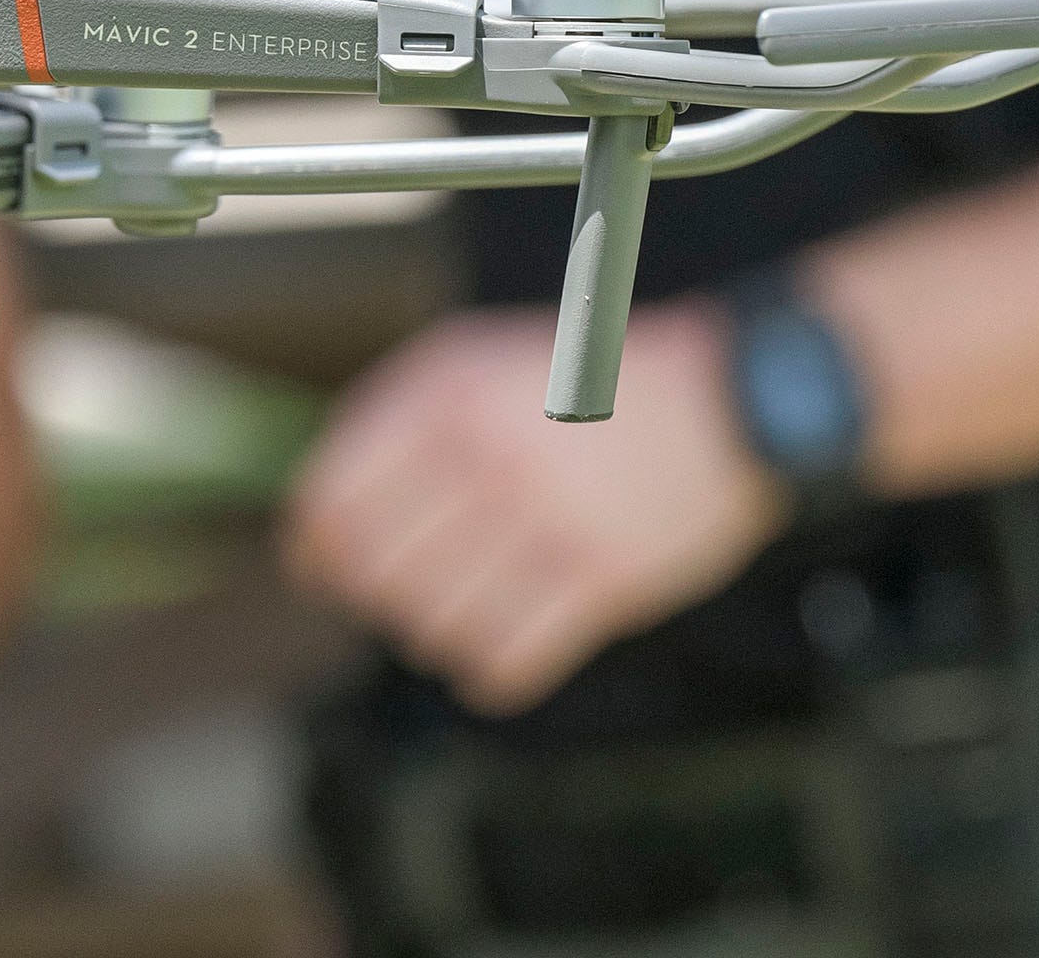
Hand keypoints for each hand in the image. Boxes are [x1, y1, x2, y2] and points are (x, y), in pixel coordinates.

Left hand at [284, 302, 782, 715]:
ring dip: (432, 632)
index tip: (319, 568)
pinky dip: (486, 674)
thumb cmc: (581, 385)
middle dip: (371, 594)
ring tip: (458, 611)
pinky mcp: (604, 582)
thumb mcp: (472, 363)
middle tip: (396, 591)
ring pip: (434, 624)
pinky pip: (506, 663)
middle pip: (376, 571)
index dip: (314, 548)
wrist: (725, 403)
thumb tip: (312, 524)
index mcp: (447, 398)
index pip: (333, 502)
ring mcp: (549, 521)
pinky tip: (494, 654)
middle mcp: (490, 458)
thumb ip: (389, 429)